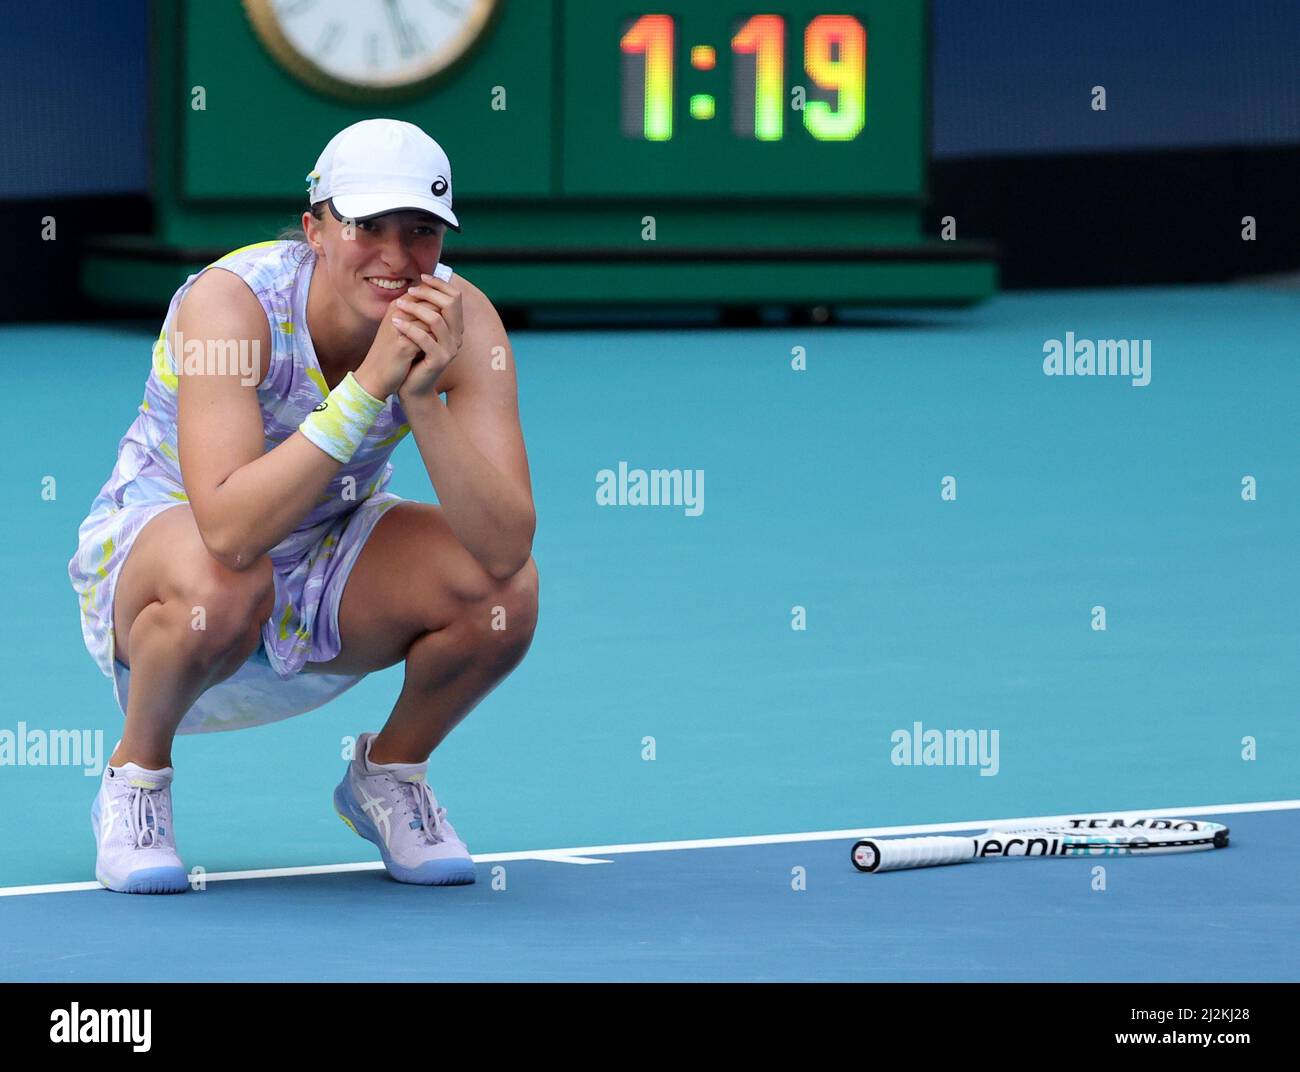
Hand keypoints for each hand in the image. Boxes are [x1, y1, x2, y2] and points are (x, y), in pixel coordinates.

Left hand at [392, 275, 463, 406]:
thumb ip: (424, 310)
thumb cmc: (412, 355)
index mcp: (455, 327)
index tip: (421, 278)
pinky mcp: (440, 360)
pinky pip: (425, 339)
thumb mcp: (418, 328)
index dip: (440, 284)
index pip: (455, 297)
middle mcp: (457, 336)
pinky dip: (408, 328)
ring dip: (415, 308)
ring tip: (397, 306)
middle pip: (450, 304)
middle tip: (408, 291)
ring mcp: (450, 349)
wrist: (411, 385)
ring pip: (436, 319)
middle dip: (428, 293)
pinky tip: (395, 322)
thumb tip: (421, 282)